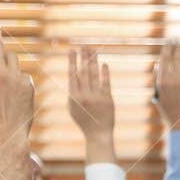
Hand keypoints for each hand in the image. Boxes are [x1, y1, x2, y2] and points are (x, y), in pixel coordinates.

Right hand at [68, 45, 115, 163]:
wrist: (97, 134)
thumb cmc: (84, 121)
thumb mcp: (73, 108)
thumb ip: (73, 93)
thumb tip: (73, 77)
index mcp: (73, 97)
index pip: (72, 75)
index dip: (72, 61)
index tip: (72, 50)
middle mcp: (84, 95)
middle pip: (83, 72)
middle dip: (83, 57)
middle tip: (83, 46)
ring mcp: (96, 97)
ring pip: (94, 75)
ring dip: (93, 61)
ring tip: (92, 51)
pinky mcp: (107, 99)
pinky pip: (105, 82)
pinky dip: (104, 73)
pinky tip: (104, 64)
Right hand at [153, 41, 179, 131]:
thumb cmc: (168, 110)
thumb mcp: (158, 95)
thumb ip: (157, 79)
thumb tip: (158, 63)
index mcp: (163, 81)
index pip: (165, 58)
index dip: (167, 48)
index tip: (167, 41)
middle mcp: (175, 79)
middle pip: (176, 56)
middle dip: (175, 46)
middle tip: (175, 38)